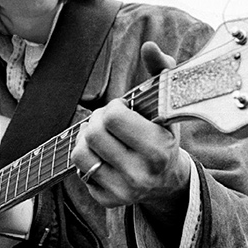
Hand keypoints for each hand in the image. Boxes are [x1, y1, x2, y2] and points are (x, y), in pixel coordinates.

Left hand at [72, 41, 190, 228]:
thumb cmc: (163, 133)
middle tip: (109, 122)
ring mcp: (123, 191)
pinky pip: (79, 172)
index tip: (123, 110)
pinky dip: (87, 160)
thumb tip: (149, 46)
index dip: (114, 108)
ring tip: (102, 137)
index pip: (113, 117)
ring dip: (87, 139)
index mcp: (159, 148)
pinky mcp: (108, 201)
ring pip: (80, 153)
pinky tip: (103, 157)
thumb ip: (160, 71)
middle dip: (98, 121)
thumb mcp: (166, 104)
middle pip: (93, 133)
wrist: (168, 181)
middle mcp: (141, 174)